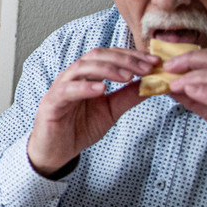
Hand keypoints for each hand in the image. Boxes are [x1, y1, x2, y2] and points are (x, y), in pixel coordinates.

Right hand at [27, 48, 156, 176]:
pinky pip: (68, 90)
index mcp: (87, 75)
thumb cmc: (79, 128)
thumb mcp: (111, 111)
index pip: (110, 55)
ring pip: (82, 67)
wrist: (57, 151)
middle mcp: (73, 76)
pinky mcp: (52, 103)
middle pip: (97, 55)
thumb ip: (127, 97)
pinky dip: (85, 87)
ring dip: (107, 69)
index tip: (154, 61)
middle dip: (124, 60)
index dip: (132, 56)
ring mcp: (61, 87)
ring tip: (127, 77)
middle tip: (146, 68)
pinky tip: (102, 88)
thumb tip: (151, 84)